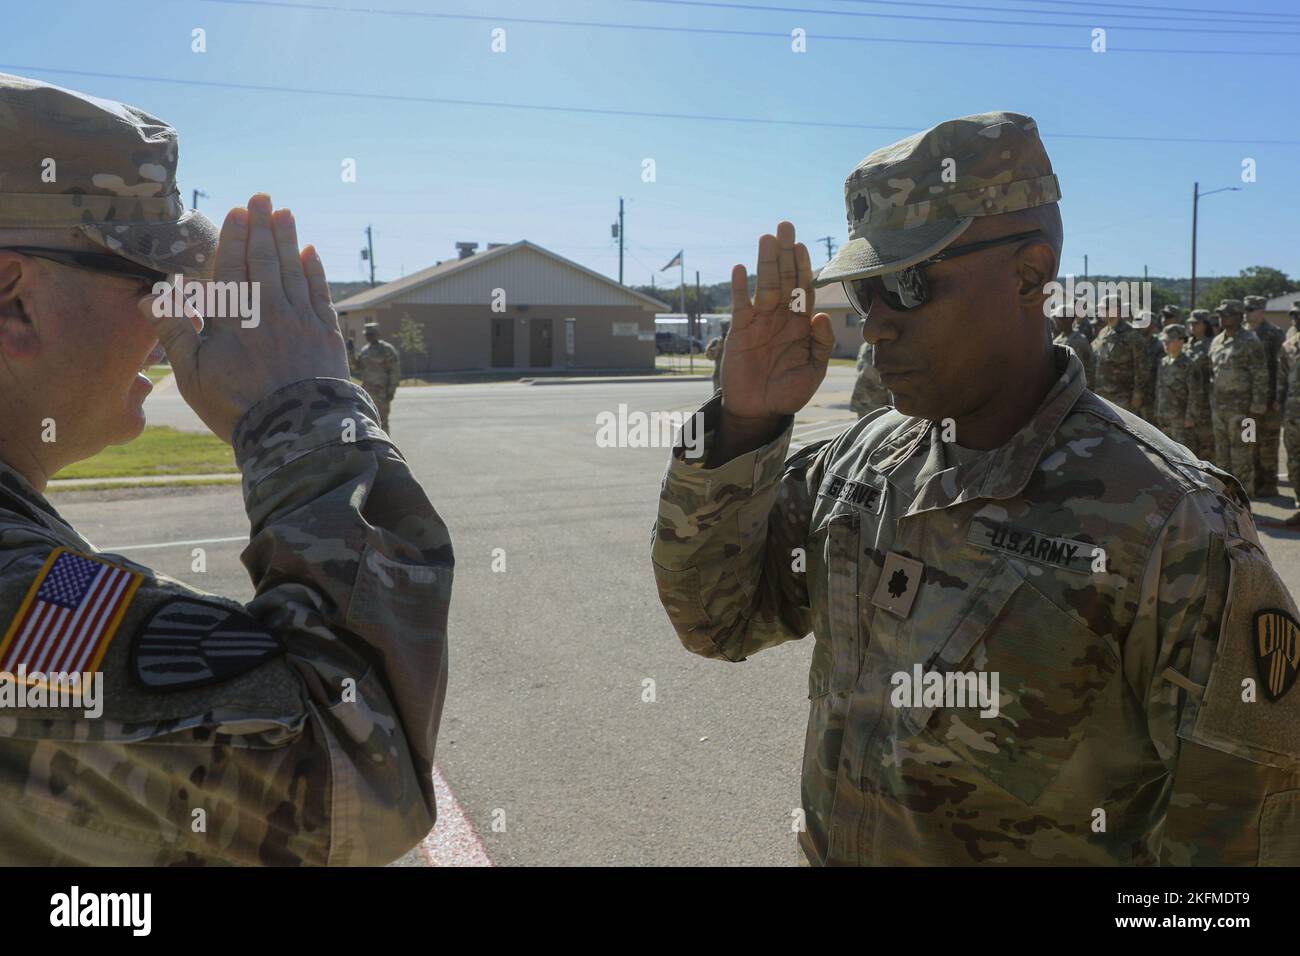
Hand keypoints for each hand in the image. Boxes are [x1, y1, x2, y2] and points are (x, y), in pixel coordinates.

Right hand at [142, 194, 349, 442]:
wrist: (297, 432)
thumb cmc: (237, 406)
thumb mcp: (193, 374)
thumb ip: (174, 331)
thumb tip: (147, 297)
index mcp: (235, 316)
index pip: (233, 266)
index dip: (235, 236)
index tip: (238, 211)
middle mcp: (270, 310)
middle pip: (266, 259)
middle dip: (263, 226)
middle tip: (263, 197)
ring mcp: (302, 320)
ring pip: (295, 270)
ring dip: (289, 239)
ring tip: (286, 214)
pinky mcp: (328, 335)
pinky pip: (320, 293)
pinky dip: (315, 271)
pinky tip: (311, 253)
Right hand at [722, 221, 833, 425]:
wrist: (759, 410)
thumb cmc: (789, 392)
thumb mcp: (813, 372)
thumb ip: (821, 345)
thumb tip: (821, 316)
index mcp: (802, 324)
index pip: (805, 289)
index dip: (804, 267)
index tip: (802, 246)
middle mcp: (782, 316)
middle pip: (785, 279)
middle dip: (785, 253)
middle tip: (785, 226)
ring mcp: (760, 321)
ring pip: (764, 286)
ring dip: (765, 262)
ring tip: (766, 238)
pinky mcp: (740, 331)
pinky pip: (740, 305)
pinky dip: (739, 288)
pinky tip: (740, 269)